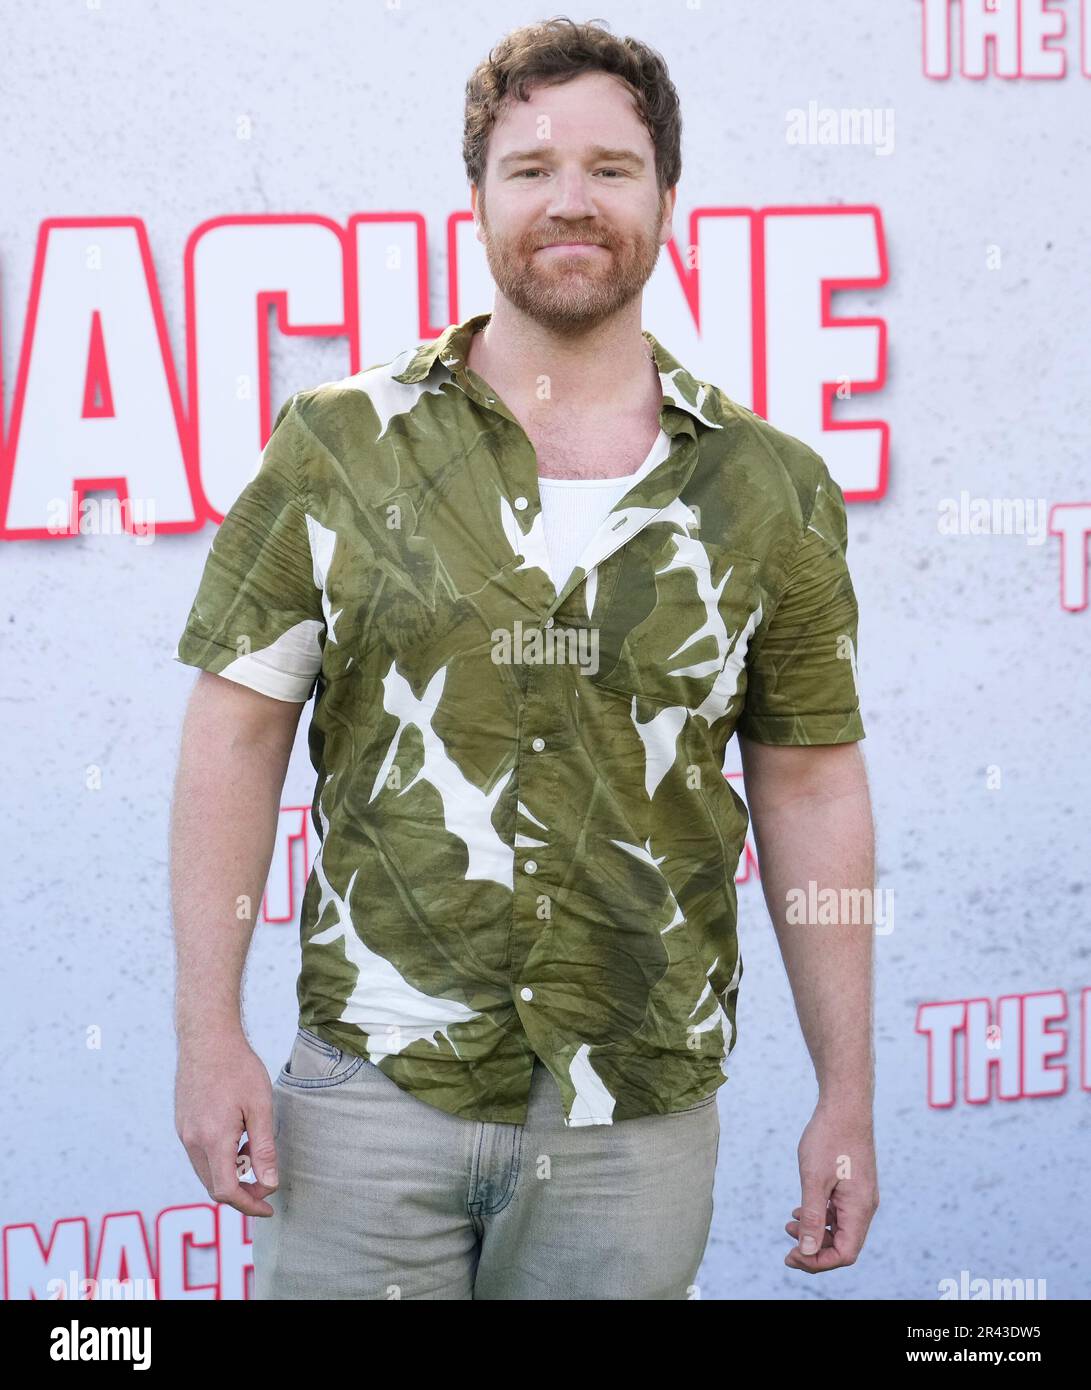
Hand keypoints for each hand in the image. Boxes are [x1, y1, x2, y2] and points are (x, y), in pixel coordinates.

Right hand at [175, 1030, 278, 1217]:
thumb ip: (264, 1148)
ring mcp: (183, 1132)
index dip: (248, 1205)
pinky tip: (238, 1138)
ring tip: (254, 1151)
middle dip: (242, 1192)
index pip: (226, 1191)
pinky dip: (220, 1159)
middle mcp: (192, 1141)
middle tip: (266, 1183)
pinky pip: (200, 1154)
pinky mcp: (182, 1123)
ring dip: (230, 1173)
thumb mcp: (260, 1107)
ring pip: (206, 1171)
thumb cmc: (238, 1067)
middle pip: (214, 1186)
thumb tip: (269, 1183)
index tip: (268, 1207)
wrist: (207, 1037)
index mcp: (212, 1140)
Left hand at [784, 1097, 878, 1271]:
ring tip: (788, 1225)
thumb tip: (807, 1252)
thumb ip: (811, 1218)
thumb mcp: (813, 1180)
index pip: (844, 1254)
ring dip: (816, 1233)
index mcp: (859, 1209)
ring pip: (842, 1229)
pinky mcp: (855, 1185)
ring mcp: (862, 1195)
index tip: (792, 1255)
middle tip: (787, 1247)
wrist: (845, 1104)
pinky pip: (840, 1212)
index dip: (818, 1261)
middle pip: (844, 1246)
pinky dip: (821, 1217)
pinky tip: (800, 1210)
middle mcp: (865, 1206)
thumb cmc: (829, 1138)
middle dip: (815, 1251)